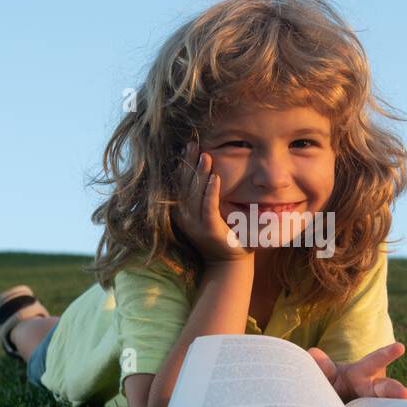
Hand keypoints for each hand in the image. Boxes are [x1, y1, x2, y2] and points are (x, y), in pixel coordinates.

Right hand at [173, 142, 251, 263]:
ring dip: (200, 174)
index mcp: (181, 212)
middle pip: (183, 185)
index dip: (181, 165)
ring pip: (194, 194)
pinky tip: (215, 178)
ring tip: (205, 156)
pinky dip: (211, 192)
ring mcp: (195, 224)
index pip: (178, 184)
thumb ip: (203, 196)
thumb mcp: (207, 214)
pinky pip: (208, 207)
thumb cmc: (221, 235)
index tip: (186, 147)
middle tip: (192, 143)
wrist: (229, 262)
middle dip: (188, 163)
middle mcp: (184, 217)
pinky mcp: (209, 229)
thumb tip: (207, 170)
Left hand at [307, 342, 406, 402]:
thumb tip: (312, 353)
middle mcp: (374, 386)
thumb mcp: (325, 375)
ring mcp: (378, 401)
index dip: (386, 354)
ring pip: (395, 401)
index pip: (373, 361)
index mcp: (360, 372)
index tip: (400, 347)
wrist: (334, 399)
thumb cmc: (331, 383)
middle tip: (405, 395)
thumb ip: (322, 367)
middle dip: (396, 390)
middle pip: (387, 386)